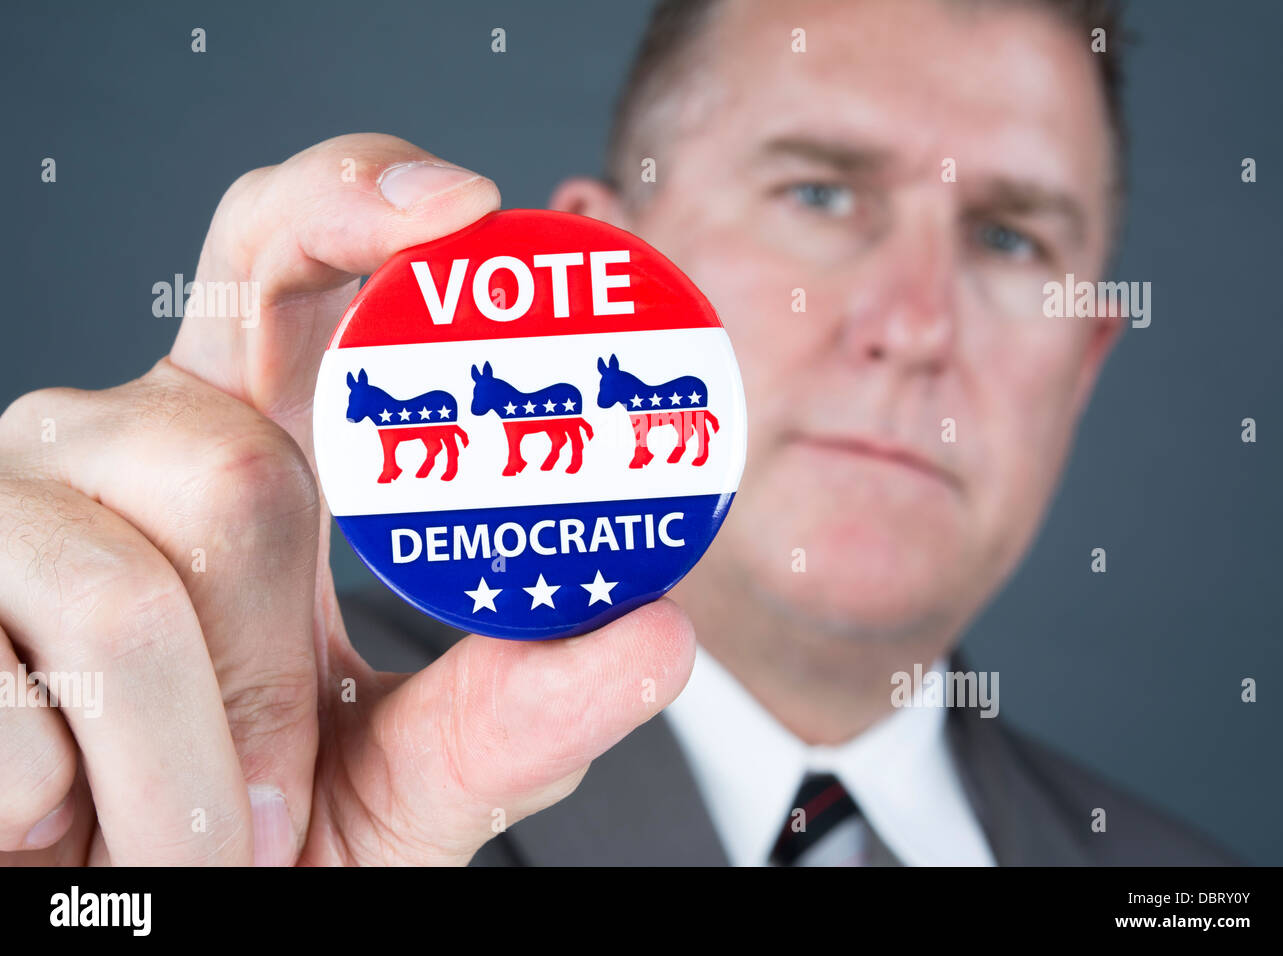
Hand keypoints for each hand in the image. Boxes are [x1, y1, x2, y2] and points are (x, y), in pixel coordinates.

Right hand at [0, 134, 694, 864]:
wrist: (125, 919)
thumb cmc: (255, 836)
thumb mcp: (402, 777)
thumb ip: (518, 714)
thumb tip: (659, 639)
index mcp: (245, 441)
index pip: (285, 260)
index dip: (358, 200)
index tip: (462, 206)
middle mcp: (119, 439)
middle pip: (234, 467)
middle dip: (272, 677)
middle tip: (281, 809)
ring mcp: (4, 502)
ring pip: (123, 594)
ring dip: (183, 772)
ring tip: (192, 848)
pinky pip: (4, 693)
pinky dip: (63, 804)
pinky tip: (55, 825)